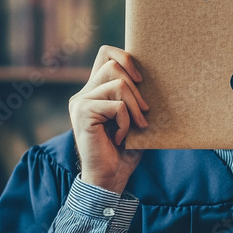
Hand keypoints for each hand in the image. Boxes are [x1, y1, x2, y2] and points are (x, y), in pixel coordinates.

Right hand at [69, 46, 149, 193]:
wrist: (109, 178)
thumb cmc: (124, 151)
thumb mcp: (134, 118)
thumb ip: (135, 96)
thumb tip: (153, 76)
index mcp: (95, 90)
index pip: (106, 54)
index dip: (125, 56)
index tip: (141, 78)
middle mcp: (83, 93)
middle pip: (113, 65)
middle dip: (136, 89)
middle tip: (145, 113)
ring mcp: (80, 102)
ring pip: (118, 84)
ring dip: (134, 108)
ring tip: (136, 127)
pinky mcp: (82, 113)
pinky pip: (116, 106)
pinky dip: (126, 122)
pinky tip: (120, 138)